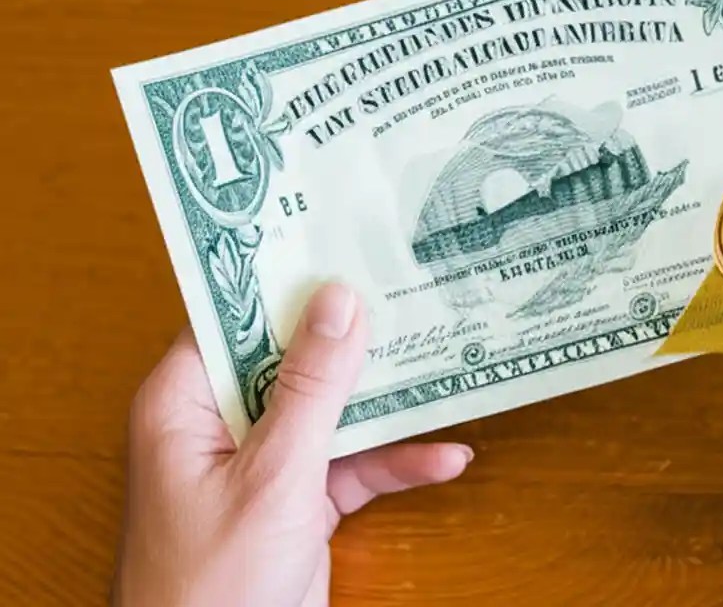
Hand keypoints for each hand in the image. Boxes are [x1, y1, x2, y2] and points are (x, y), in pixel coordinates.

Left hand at [114, 284, 473, 606]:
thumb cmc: (211, 587)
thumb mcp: (273, 476)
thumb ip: (310, 389)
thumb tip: (338, 301)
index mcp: (185, 403)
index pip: (235, 316)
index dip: (286, 278)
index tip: (341, 239)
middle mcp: (221, 422)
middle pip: (294, 358)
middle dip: (355, 335)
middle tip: (412, 287)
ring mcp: (262, 462)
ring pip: (332, 409)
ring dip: (389, 401)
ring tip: (449, 360)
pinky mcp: (296, 500)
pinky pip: (351, 465)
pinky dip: (394, 463)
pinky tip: (444, 457)